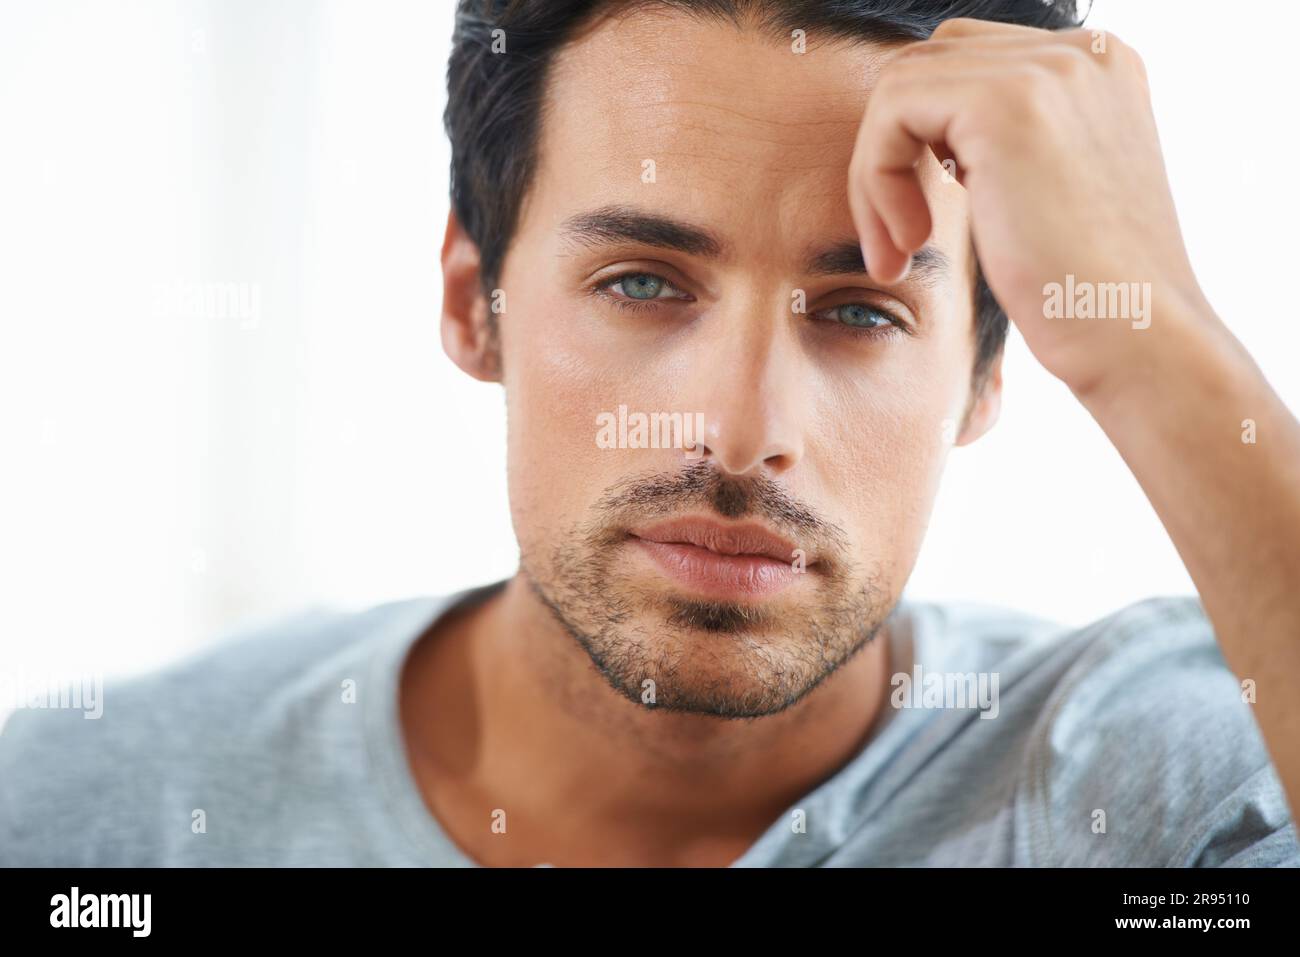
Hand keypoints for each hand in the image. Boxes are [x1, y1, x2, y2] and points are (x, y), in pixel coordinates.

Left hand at [848, 18, 1216, 397]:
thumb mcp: (1050, 194)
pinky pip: (891, 111)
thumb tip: (931, 141)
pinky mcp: (1003, 104)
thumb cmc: (1088, 292)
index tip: (920, 224)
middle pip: (929, 64)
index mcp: (1097, 66)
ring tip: (901, 251)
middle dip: (892, 152)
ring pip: (901, 88)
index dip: (924, 140)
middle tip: (900, 241)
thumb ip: (1004, 147)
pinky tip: (910, 242)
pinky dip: (876, 178)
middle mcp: (1078, 51)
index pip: (966, 64)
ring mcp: (1046, 68)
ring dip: (877, 176)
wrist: (1134, 334)